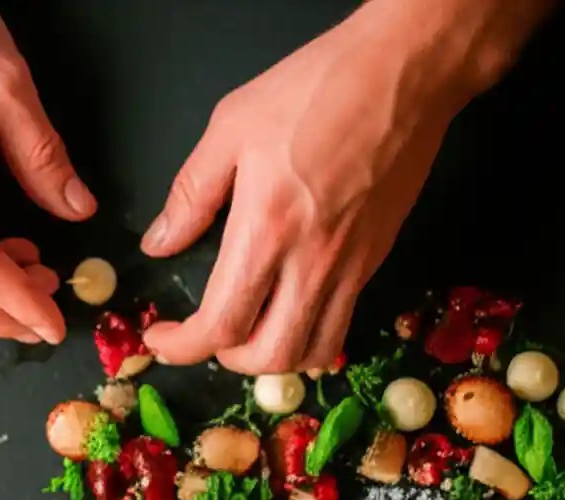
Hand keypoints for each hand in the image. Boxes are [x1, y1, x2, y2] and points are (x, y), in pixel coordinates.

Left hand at [140, 0, 551, 374]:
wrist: (405, 73)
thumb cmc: (315, 89)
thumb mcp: (230, 128)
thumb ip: (190, 195)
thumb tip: (160, 244)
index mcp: (267, 229)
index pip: (222, 323)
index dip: (183, 347)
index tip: (161, 339)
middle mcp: (312, 261)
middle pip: (270, 356)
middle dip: (226, 360)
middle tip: (203, 335)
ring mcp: (351, 265)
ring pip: (314, 351)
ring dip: (273, 358)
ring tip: (246, 331)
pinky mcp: (376, 259)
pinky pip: (344, 324)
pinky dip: (311, 337)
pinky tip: (288, 312)